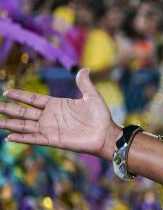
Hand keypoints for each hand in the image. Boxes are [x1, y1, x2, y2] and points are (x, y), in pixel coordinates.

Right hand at [0, 68, 120, 158]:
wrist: (106, 134)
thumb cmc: (101, 117)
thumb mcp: (92, 96)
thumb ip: (84, 83)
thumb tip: (84, 69)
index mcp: (56, 105)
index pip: (32, 99)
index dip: (19, 96)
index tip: (6, 92)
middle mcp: (49, 117)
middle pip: (23, 112)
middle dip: (8, 109)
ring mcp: (49, 129)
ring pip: (24, 125)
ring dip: (9, 124)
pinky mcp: (52, 140)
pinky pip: (33, 139)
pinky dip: (21, 138)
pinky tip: (8, 137)